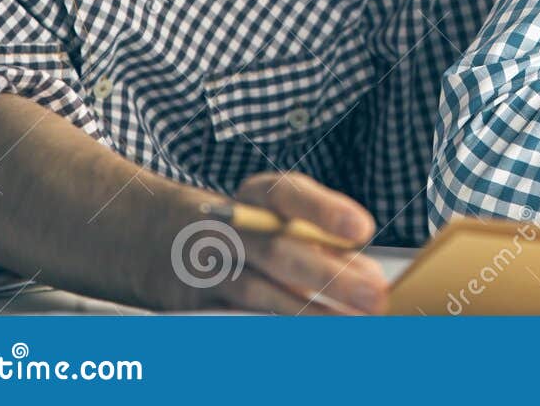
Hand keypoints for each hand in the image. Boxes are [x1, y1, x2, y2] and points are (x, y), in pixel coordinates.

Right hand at [149, 172, 390, 313]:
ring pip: (256, 293)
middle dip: (329, 277)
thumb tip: (368, 278)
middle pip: (277, 250)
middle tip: (375, 296)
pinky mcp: (193, 305)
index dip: (325, 210)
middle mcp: (228, 227)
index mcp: (256, 196)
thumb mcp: (282, 221)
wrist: (164, 240)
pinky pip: (234, 321)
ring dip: (308, 314)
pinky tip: (308, 344)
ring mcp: (207, 267)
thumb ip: (326, 244)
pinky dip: (271, 333)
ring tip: (352, 327)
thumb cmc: (252, 232)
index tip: (363, 230)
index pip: (288, 194)